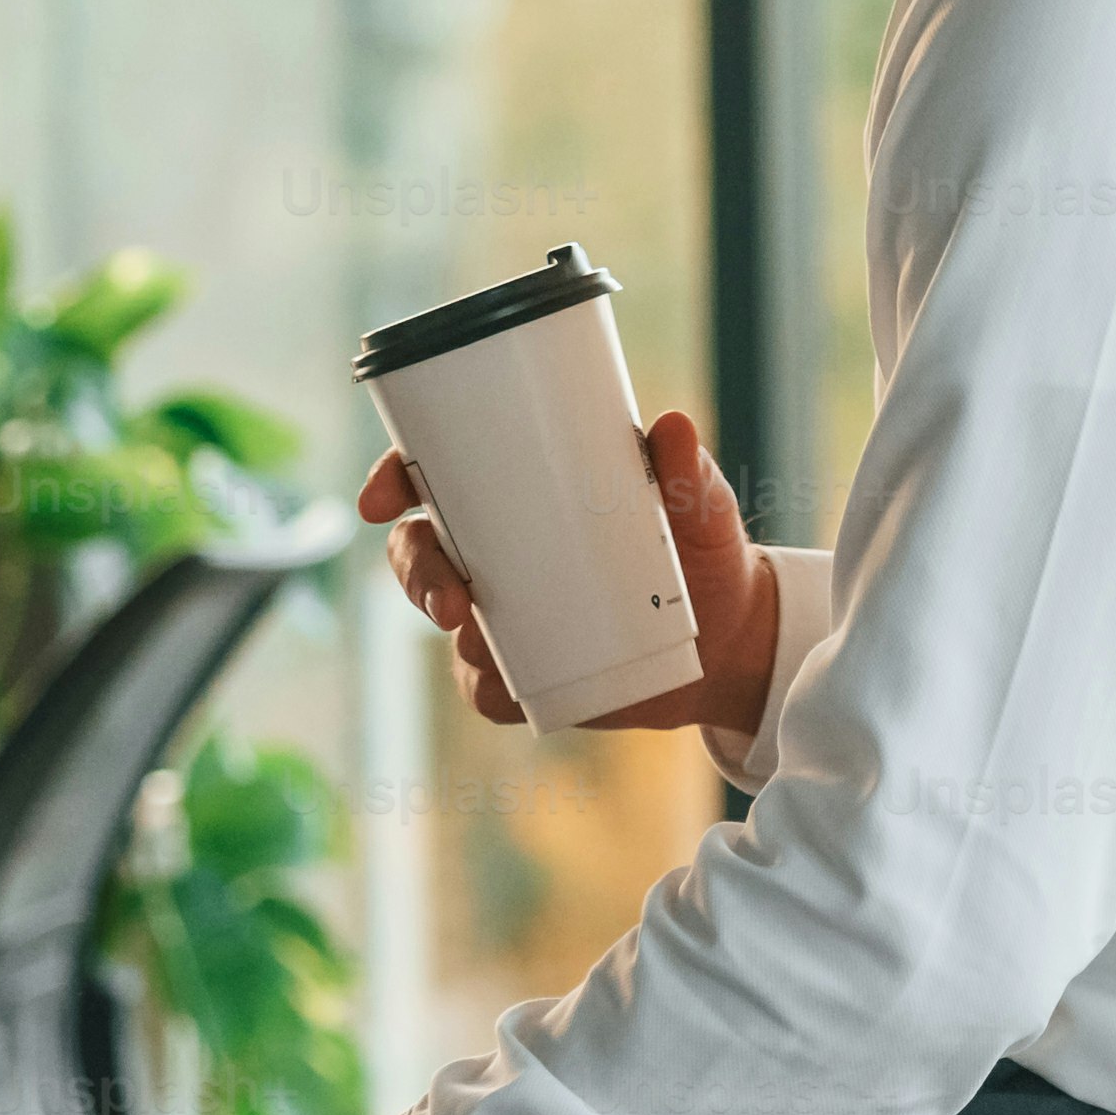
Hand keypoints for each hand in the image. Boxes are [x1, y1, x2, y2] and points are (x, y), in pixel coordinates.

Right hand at [357, 414, 781, 749]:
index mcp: (522, 496)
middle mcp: (499, 554)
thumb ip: (688, 473)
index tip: (382, 498)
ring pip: (442, 620)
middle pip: (419, 551)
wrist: (733, 644)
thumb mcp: (703, 511)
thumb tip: (673, 426)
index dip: (395, 478)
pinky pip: (482, 687)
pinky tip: (505, 686)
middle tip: (450, 602)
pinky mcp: (525, 673)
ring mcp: (507, 616)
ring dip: (451, 631)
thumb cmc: (707, 559)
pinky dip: (487, 688)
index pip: (437, 476)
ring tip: (484, 639)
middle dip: (415, 574)